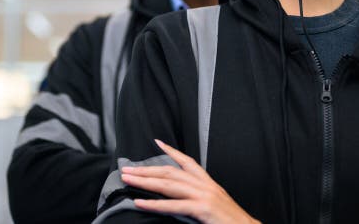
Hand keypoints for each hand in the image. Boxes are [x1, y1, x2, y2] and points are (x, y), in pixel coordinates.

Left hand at [120, 139, 259, 223]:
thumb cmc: (231, 220)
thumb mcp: (214, 203)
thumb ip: (198, 197)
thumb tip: (181, 198)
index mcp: (208, 183)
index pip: (187, 162)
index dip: (171, 151)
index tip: (157, 142)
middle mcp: (205, 185)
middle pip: (170, 173)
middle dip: (146, 170)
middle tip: (127, 169)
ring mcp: (203, 196)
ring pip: (168, 185)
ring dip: (145, 182)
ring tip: (128, 180)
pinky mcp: (202, 208)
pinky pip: (173, 205)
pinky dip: (154, 204)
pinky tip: (140, 202)